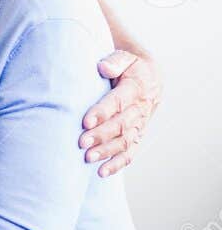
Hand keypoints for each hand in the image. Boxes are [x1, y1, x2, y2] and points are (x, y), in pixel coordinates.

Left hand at [81, 48, 161, 176]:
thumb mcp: (124, 56)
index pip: (118, 101)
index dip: (103, 112)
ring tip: (88, 158)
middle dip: (101, 135)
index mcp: (136, 87)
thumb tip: (103, 68)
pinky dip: (117, 163)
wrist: (148, 76)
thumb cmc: (128, 65)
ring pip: (125, 141)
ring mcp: (140, 124)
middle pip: (121, 124)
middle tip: (81, 143)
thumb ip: (115, 60)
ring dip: (107, 151)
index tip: (85, 121)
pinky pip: (130, 152)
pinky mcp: (137, 135)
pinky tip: (101, 172)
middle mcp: (140, 108)